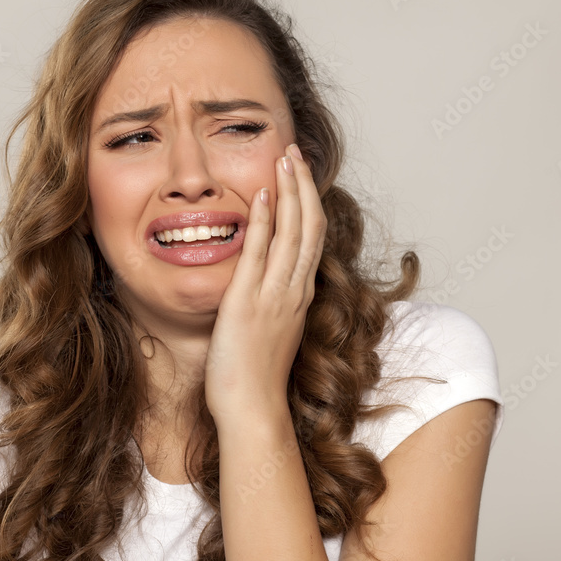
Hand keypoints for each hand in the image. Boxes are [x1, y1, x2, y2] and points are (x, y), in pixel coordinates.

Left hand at [205, 143, 326, 427]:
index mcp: (299, 296)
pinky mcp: (249, 303)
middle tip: (295, 152)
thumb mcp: (270, 331)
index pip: (311, 238)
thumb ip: (271, 303)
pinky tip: (264, 195)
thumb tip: (261, 283)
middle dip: (303, 185)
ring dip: (290, 191)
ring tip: (285, 158)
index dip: (308, 202)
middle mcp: (294, 291)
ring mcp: (275, 295)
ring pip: (294, 232)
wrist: (252, 409)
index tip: (299, 175)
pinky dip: (266, 222)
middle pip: (309, 225)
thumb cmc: (256, 377)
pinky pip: (262, 254)